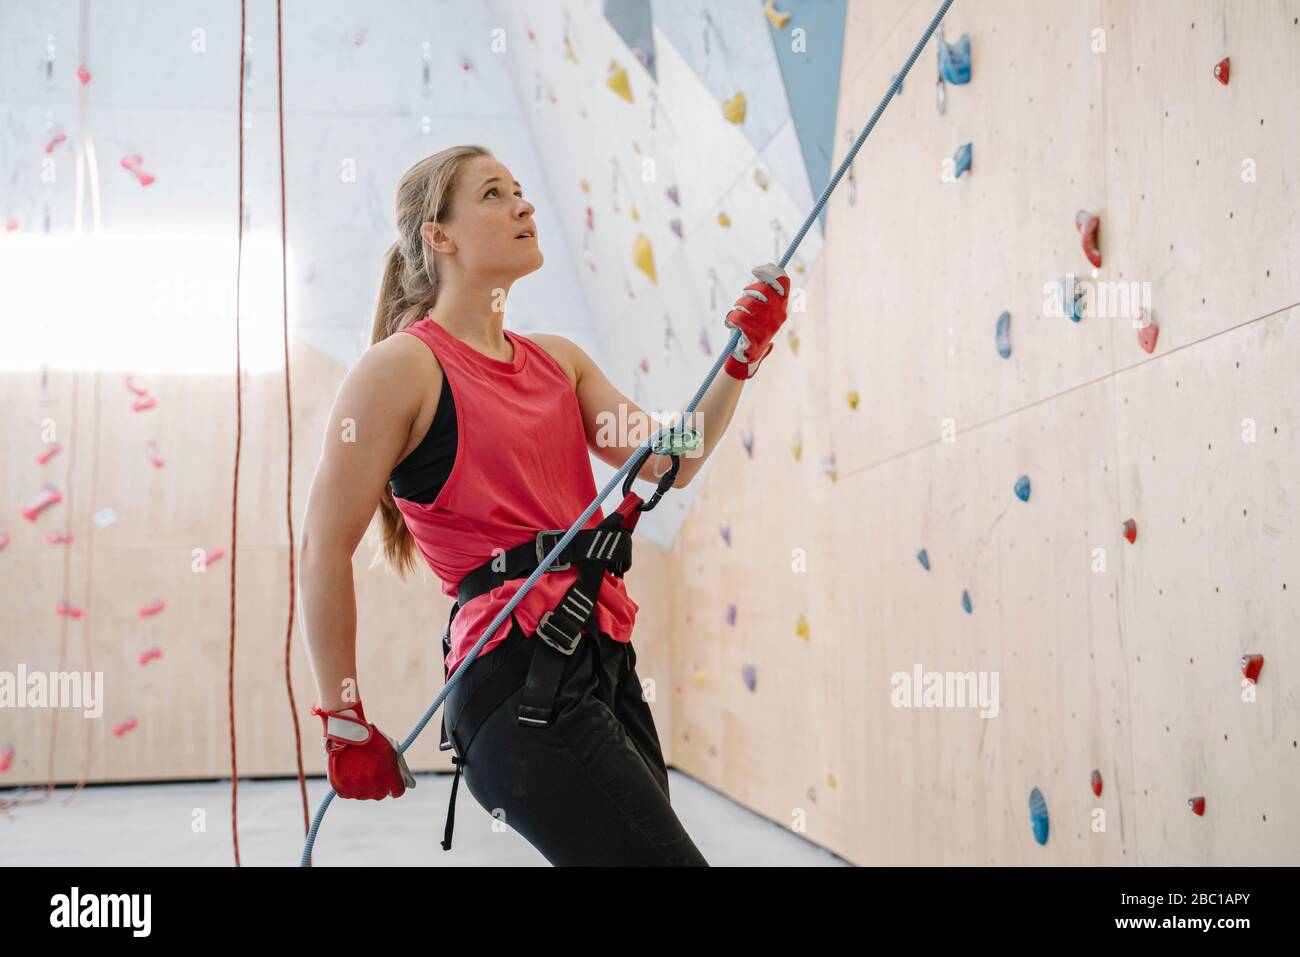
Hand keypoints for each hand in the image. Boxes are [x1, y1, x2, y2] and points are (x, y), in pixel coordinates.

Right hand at [311, 699, 415, 799]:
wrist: (346, 731)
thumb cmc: (369, 738)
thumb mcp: (388, 749)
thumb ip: (394, 767)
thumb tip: (397, 777)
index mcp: (388, 775)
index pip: (398, 791)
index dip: (395, 786)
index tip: (392, 784)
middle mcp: (373, 784)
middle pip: (380, 794)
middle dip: (380, 787)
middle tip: (375, 777)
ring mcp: (357, 788)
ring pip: (364, 795)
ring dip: (364, 787)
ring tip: (360, 773)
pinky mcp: (341, 788)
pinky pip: (348, 794)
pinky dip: (349, 788)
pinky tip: (349, 776)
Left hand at [722, 263, 790, 380]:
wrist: (748, 354)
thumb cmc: (752, 327)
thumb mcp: (760, 307)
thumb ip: (764, 290)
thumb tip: (768, 268)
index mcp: (782, 307)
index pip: (783, 283)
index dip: (769, 273)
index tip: (756, 271)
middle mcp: (778, 315)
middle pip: (763, 290)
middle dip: (749, 290)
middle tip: (743, 296)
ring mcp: (767, 325)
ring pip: (748, 303)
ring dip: (738, 306)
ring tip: (737, 313)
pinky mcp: (755, 335)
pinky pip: (738, 318)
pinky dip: (731, 319)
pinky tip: (731, 324)